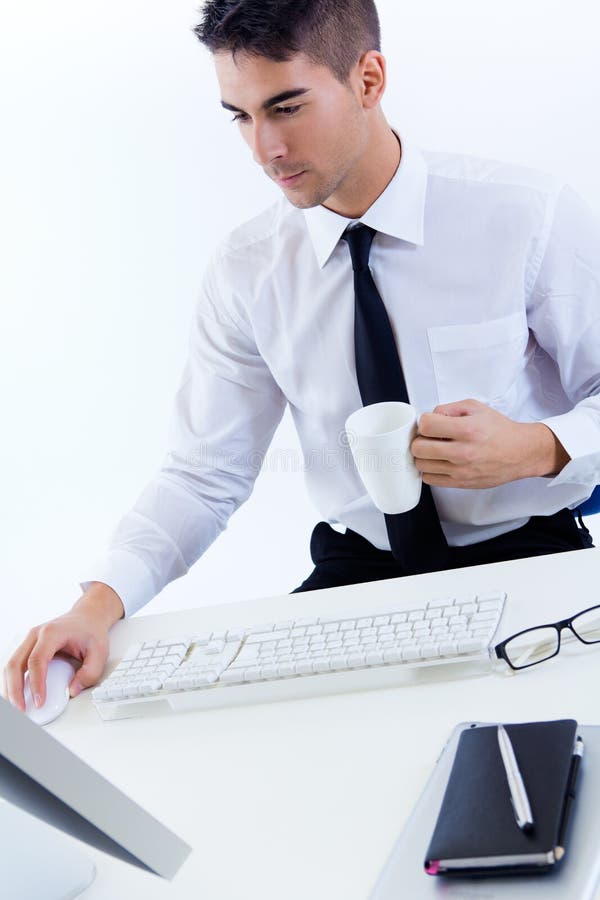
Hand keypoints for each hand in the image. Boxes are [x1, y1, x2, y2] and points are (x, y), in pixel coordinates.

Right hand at [2, 582, 123, 711]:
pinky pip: (15, 665)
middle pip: (15, 663)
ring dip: (10, 688)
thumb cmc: (91, 631)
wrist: (87, 616)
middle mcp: (36, 635)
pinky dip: (13, 682)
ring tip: (16, 707)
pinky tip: (16, 696)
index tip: (40, 701)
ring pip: (11, 665)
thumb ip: (90, 673)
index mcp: (52, 633)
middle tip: (21, 710)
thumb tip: (73, 691)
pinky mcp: (28, 647)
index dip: (36, 683)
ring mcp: (29, 640)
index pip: (37, 660)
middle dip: (15, 690)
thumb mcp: (100, 651)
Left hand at [411, 398, 569, 488]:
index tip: (431, 424)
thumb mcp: (476, 408)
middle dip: (420, 440)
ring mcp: (461, 470)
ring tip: (435, 450)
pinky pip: (430, 480)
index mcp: (467, 429)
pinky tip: (440, 463)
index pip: (426, 425)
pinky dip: (430, 470)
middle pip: (419, 448)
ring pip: (421, 465)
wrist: (521, 453)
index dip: (425, 422)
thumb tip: (431, 417)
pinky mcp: (461, 483)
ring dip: (424, 456)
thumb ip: (450, 408)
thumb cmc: (500, 430)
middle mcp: (463, 451)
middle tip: (429, 438)